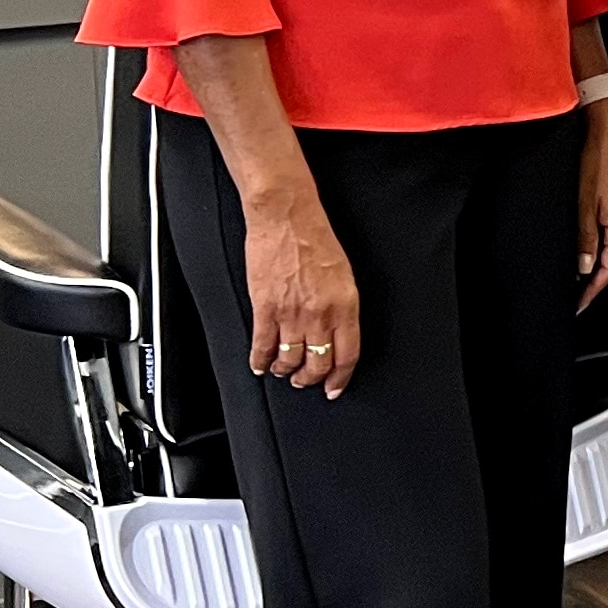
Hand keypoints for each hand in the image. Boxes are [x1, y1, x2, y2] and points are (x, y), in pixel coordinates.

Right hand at [241, 184, 363, 399]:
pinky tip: (260, 364)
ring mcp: (292, 313)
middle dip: (310, 379)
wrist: (286, 219)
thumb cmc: (316, 239)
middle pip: (317, 362)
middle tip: (304, 381)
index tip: (333, 388)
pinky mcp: (265, 308)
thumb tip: (337, 332)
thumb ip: (341, 306)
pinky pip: (262, 346)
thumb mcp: (344, 275)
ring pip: (289, 359)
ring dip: (284, 371)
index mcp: (345, 305)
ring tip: (282, 371)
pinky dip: (259, 360)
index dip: (340, 377)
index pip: (347, 354)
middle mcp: (320, 314)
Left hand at [575, 99, 607, 308]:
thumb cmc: (598, 157)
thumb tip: (584, 265)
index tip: (580, 304)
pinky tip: (584, 247)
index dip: (594, 290)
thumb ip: (584, 236)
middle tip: (576, 296)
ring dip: (596, 264)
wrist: (605, 128)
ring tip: (577, 278)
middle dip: (595, 282)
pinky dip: (597, 247)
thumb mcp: (584, 201)